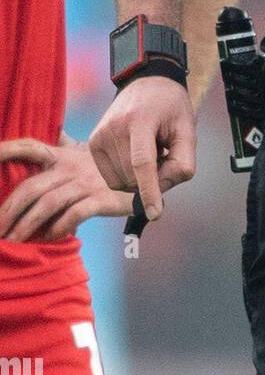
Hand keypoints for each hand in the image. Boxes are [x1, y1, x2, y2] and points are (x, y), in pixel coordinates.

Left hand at [0, 131, 133, 240]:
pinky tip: (48, 238)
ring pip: (48, 204)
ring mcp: (85, 183)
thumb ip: (60, 144)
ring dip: (26, 226)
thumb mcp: (80, 151)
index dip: (7, 149)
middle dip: (9, 211)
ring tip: (13, 242)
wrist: (141, 173)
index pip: (29, 147)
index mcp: (61, 154)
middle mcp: (70, 167)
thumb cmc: (102, 165)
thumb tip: (47, 132)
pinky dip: (57, 229)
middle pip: (31, 187)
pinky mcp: (100, 199)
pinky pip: (73, 216)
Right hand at [88, 75, 195, 220]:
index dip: (150, 190)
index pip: (142, 162)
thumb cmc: (171, 107)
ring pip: (120, 182)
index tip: (155, 213)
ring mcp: (100, 135)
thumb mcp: (188, 130)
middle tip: (163, 158)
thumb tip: (162, 191)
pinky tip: (134, 155)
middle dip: (152, 180)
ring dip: (138, 179)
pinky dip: (125, 176)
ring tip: (149, 152)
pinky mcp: (92, 143)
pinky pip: (110, 177)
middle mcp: (115, 127)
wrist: (147, 83)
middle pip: (133, 176)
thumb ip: (182, 163)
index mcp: (141, 119)